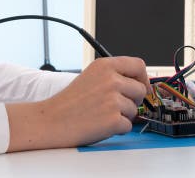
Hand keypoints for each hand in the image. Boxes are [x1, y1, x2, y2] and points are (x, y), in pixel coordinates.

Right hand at [6, 57, 148, 151]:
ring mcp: (113, 99)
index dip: (143, 78)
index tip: (142, 87)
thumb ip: (115, 76)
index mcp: (105, 65)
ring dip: (122, 116)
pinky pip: (128, 126)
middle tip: (113, 106)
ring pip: (134, 110)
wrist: (51, 120)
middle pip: (140, 89)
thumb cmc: (70, 102)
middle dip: (132, 100)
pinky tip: (100, 124)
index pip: (139, 65)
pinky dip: (117, 129)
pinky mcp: (113, 119)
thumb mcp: (91, 76)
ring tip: (101, 114)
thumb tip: (140, 84)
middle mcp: (111, 79)